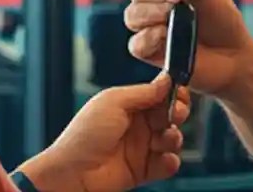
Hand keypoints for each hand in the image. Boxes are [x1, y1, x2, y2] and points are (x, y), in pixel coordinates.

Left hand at [20, 73, 190, 191]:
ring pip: (172, 139)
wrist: (73, 174)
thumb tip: (167, 79)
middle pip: (170, 116)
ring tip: (165, 140)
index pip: (159, 95)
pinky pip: (167, 164)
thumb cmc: (84, 135)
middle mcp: (136, 126)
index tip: (180, 94)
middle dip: (178, 113)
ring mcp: (140, 148)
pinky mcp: (143, 170)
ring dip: (174, 138)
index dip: (173, 94)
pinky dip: (170, 162)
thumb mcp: (114, 102)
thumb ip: (144, 92)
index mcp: (129, 105)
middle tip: (175, 115)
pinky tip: (164, 159)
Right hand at [124, 0, 252, 97]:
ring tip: (173, 16)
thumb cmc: (223, 20)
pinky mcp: (150, 52)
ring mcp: (150, 27)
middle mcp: (154, 2)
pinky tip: (165, 35)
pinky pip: (136, 44)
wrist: (234, 56)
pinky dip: (148, 37)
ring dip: (152, 12)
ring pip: (132, 15)